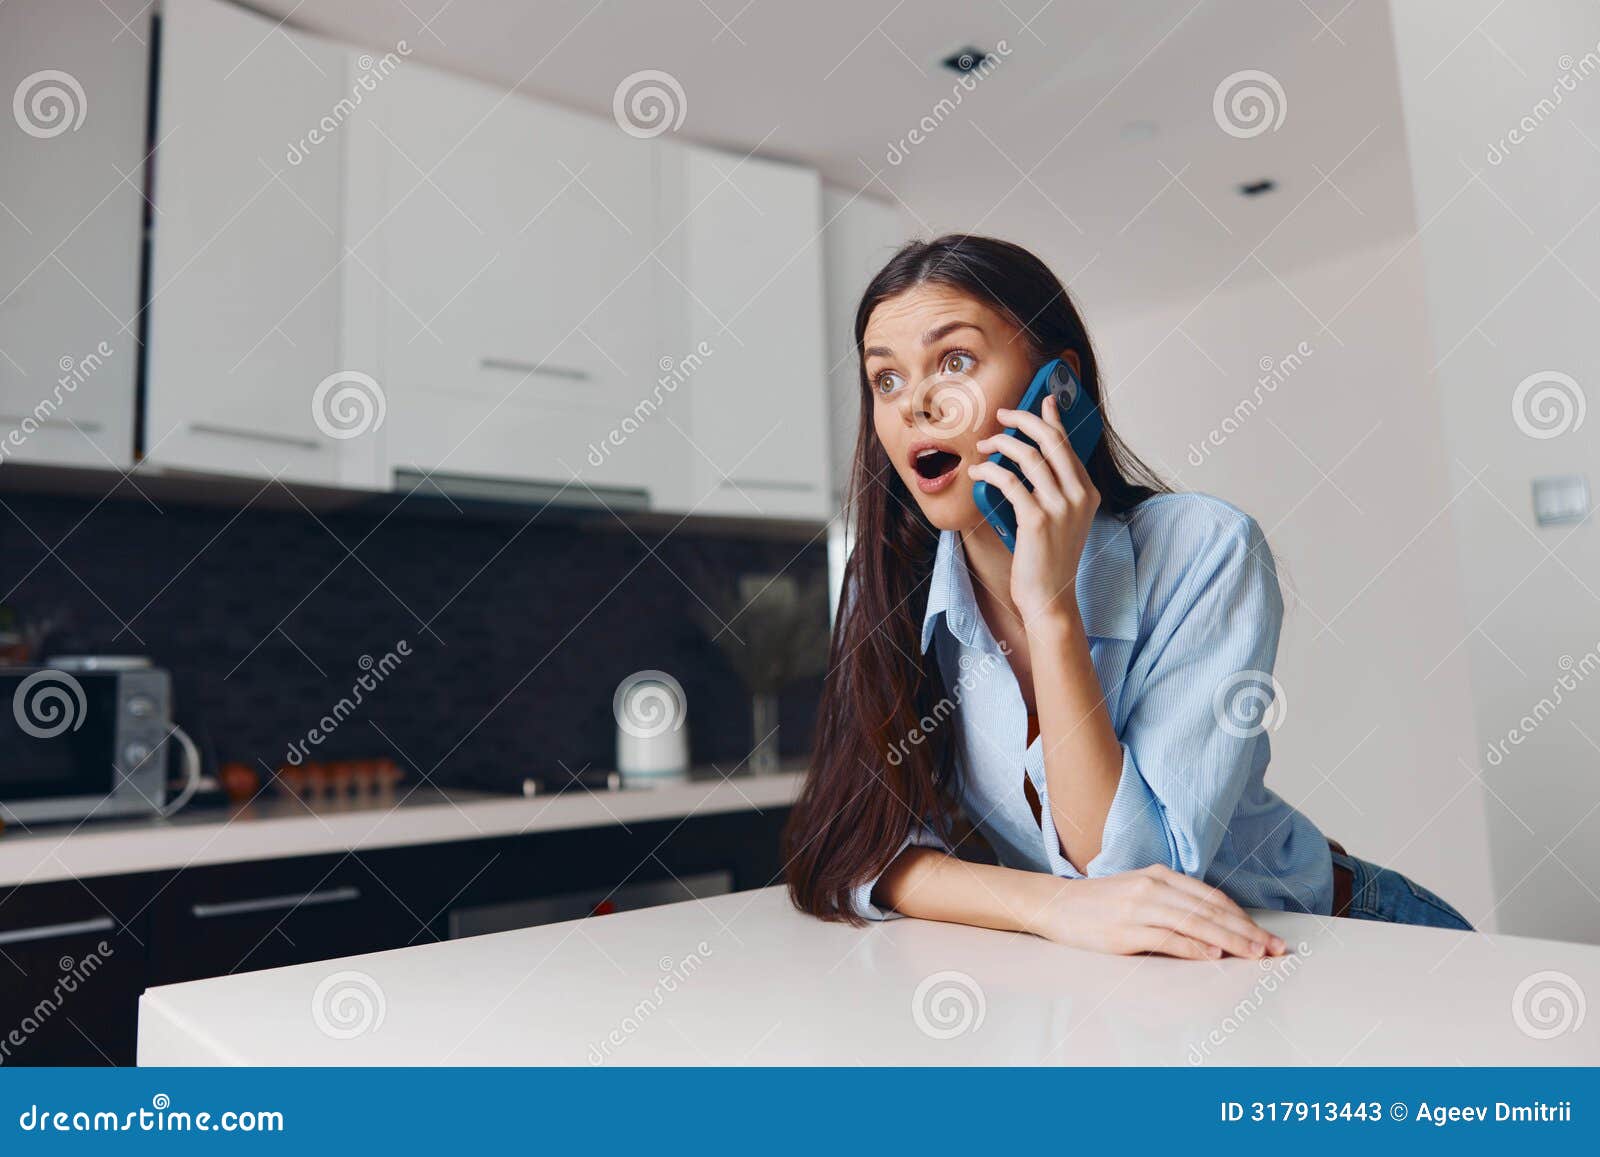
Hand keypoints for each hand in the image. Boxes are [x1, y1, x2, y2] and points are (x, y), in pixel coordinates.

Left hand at [969, 394, 1098, 626]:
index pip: (1069, 444)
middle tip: (1002, 415)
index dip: (1052, 418)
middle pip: (1051, 440)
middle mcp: (1079, 496)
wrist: (1050, 597)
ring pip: (1028, 456)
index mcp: (1088, 492)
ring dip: (1001, 444)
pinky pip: (1009, 482)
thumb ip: (1056, 489)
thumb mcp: (1062, 519)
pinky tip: (978, 472)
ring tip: (984, 447)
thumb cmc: (1049, 557)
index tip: (1042, 399)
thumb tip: (1032, 457)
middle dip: (1024, 419)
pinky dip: (989, 471)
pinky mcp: (1037, 520)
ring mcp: (1060, 508)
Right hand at [1025, 864, 1288, 959]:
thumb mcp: (1138, 891)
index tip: (1265, 935)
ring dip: (1229, 940)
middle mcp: (1152, 886)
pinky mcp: (1125, 930)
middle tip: (1273, 949)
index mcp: (1159, 875)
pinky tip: (1213, 954)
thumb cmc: (1099, 903)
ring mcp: (1138, 907)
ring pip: (1195, 922)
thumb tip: (1213, 926)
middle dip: (1246, 931)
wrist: (1055, 905)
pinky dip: (1193, 946)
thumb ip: (1172, 902)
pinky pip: (1167, 937)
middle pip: (1209, 909)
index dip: (1242, 916)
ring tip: (1254, 954)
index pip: (1211, 896)